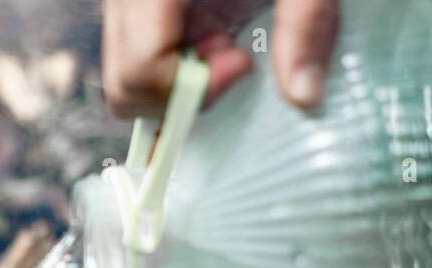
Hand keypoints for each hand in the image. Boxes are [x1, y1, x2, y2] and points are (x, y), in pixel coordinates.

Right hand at [102, 0, 339, 117]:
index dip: (191, 86)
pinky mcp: (138, 6)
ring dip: (181, 80)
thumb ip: (307, 20)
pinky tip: (214, 38)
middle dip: (182, 91)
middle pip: (124, 84)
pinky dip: (176, 66)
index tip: (242, 61)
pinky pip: (136, 57)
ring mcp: (126, 2)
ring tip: (226, 41)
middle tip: (233, 56)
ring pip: (125, 77)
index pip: (140, 69)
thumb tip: (304, 95)